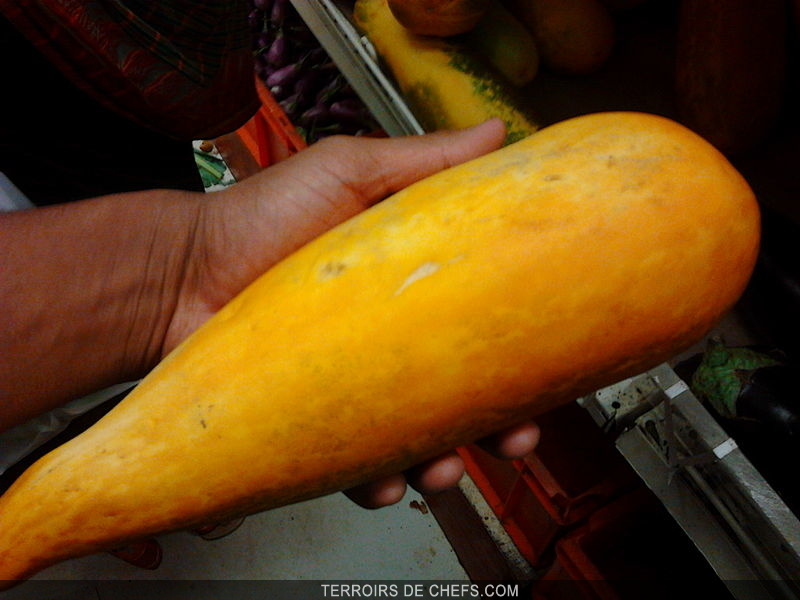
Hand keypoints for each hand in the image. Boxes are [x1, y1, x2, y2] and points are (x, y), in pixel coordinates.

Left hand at [167, 119, 539, 507]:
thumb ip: (424, 161)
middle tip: (517, 438)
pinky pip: (357, 468)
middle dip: (499, 426)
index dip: (519, 352)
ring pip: (419, 443)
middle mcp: (391, 345)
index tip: (551, 369)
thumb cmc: (261, 217)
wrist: (183, 271)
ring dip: (444, 465)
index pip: (483, 326)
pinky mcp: (316, 424)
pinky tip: (381, 484)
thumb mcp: (350, 172)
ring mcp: (355, 389)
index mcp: (412, 290)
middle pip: (463, 395)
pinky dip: (376, 483)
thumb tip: (497, 133)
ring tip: (445, 470)